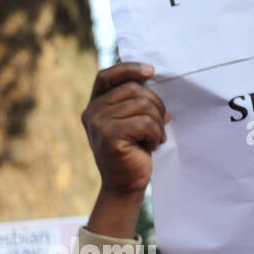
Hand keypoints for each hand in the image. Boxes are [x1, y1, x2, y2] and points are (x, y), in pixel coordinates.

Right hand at [83, 63, 168, 236]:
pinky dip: (155, 134)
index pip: (107, 76)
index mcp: (95, 105)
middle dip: (156, 104)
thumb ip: (132, 100)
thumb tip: (151, 76)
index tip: (151, 72)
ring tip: (155, 137)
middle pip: (134, 88)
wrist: (125, 184)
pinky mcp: (109, 136)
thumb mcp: (129, 120)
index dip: (129, 68)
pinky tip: (151, 146)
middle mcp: (92, 112)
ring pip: (143, 105)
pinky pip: (145, 122)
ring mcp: (98, 124)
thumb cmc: (132, 150)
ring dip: (158, 122)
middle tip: (162, 122)